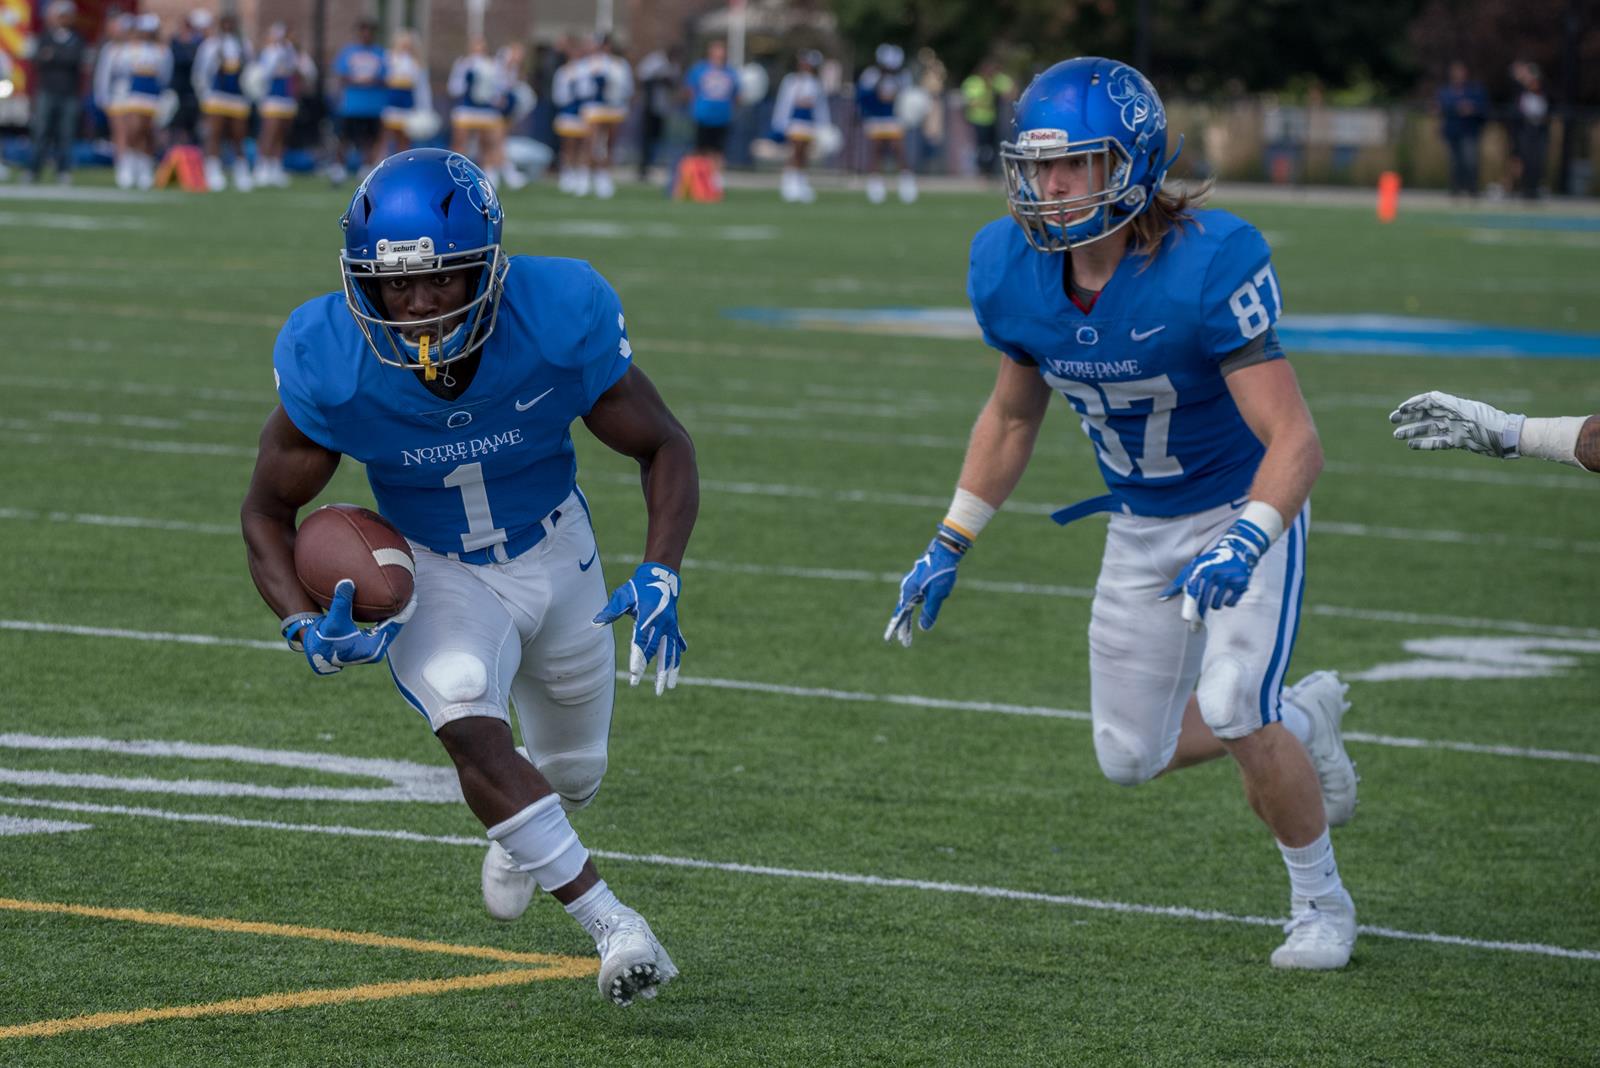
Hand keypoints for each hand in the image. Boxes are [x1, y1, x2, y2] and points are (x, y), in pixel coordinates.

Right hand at [284, 579, 414, 674]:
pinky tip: (387, 604)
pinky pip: (382, 628)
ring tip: (403, 597)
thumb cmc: (324, 640)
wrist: (315, 653)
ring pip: (389, 628)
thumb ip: (342, 602)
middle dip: (402, 610)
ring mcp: (372, 648)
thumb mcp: (333, 620)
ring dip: (394, 614)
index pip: (395, 625)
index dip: (405, 610)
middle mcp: (376, 650)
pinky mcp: (367, 644)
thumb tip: (347, 582)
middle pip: (395, 626)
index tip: (414, 595)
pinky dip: (385, 617)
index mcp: (373, 648)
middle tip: (410, 592)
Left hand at [593, 562, 684, 695]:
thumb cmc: (637, 587)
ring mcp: (670, 627)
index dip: (638, 659)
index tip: (634, 674)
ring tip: (669, 687)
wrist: (660, 577)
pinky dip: (677, 657)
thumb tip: (594, 623)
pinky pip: (677, 645)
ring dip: (671, 671)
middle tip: (653, 689)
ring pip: (672, 652)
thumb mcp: (622, 595)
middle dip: (655, 672)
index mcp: (647, 617)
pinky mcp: (674, 627)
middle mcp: (662, 624)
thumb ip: (610, 610)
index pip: (641, 643)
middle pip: (657, 652)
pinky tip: (676, 670)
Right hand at [883, 533, 964, 647]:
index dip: (894, 628)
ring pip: (909, 605)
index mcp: (909, 592)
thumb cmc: (941, 572)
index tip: (888, 639)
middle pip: (903, 612)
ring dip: (909, 619)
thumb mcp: (937, 595)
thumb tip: (923, 628)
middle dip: (904, 627)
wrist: (945, 550)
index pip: (900, 614)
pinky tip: (917, 611)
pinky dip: (914, 609)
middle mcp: (907, 588)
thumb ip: (930, 612)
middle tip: (905, 643)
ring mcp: (913, 584)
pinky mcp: (919, 580)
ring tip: (908, 633)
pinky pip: (914, 599)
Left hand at [1159, 518, 1270, 629]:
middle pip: (1205, 602)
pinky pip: (1230, 603)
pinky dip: (1227, 602)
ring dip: (1214, 605)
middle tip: (1194, 629)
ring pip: (1217, 605)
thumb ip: (1177, 585)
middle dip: (1199, 614)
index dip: (1189, 604)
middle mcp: (1215, 573)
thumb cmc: (1208, 564)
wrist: (1236, 551)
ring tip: (1215, 593)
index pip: (1193, 589)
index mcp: (1200, 569)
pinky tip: (1227, 591)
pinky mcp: (1241, 584)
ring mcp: (1229, 578)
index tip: (1186, 619)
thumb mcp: (1192, 569)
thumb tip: (1161, 599)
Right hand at [1389, 391, 1523, 457]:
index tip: (1400, 409)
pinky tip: (1411, 445)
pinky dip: (1423, 443)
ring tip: (1396, 435)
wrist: (1506, 438)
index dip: (1413, 404)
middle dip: (1408, 417)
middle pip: (1425, 414)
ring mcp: (1454, 429)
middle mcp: (1452, 416)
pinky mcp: (1458, 442)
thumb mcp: (1468, 410)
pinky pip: (1436, 442)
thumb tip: (1429, 396)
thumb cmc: (1489, 422)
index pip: (1429, 401)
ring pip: (1428, 429)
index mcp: (1454, 405)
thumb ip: (1448, 403)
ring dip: (1412, 431)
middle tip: (1392, 420)